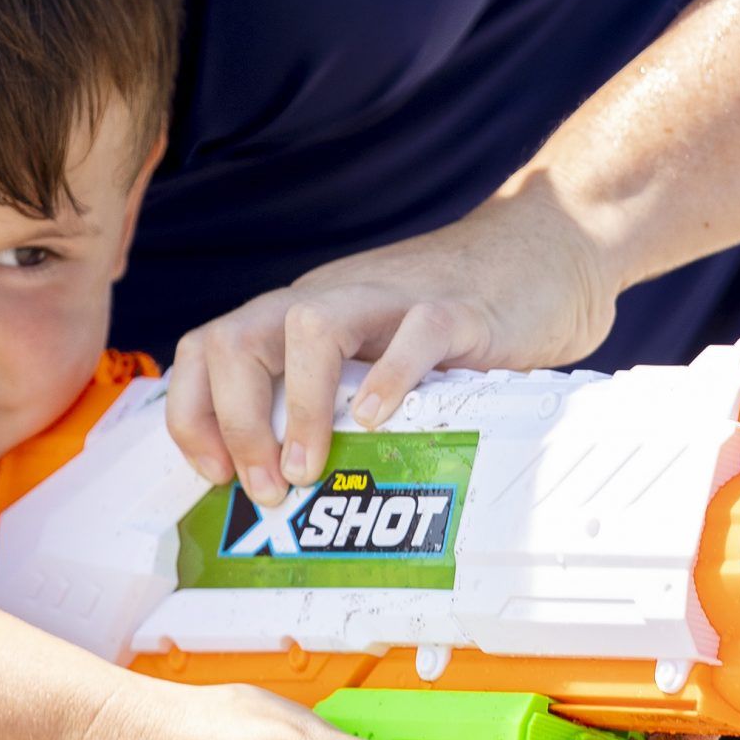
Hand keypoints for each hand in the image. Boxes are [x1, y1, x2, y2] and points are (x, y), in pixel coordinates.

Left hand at [165, 182, 616, 503]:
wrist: (546, 249)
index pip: (208, 347)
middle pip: (238, 338)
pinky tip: (379, 420)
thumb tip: (283, 490)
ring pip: (310, 327)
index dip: (193, 412)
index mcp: (303, 314)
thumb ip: (333, 402)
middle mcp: (333, 299)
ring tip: (310, 470)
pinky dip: (389, 376)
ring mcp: (393, 298)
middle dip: (236, 422)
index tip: (213, 475)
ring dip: (300, 407)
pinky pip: (415, 332)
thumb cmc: (453, 326)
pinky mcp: (459, 308)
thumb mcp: (374, 359)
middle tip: (265, 489)